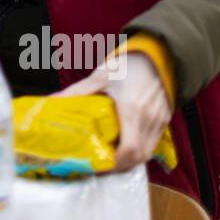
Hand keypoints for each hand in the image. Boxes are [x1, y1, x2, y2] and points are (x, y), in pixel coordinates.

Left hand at [57, 51, 172, 171]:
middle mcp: (149, 119)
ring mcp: (160, 120)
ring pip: (149, 152)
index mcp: (132, 110)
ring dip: (132, 159)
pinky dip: (142, 149)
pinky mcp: (166, 118)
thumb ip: (78, 92)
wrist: (156, 54)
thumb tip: (54, 100)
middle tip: (103, 163)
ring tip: (113, 156)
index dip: (116, 162)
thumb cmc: (128, 64)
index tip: (101, 164)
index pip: (130, 149)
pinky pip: (155, 142)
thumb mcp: (101, 77)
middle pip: (139, 156)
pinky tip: (127, 144)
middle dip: (122, 165)